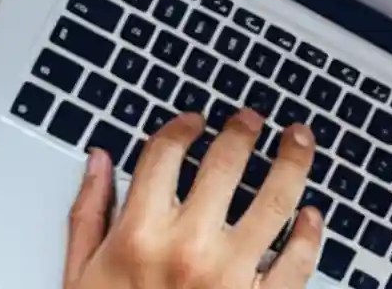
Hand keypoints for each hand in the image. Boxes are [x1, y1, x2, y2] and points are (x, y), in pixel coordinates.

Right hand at [65, 110, 323, 288]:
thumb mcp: (79, 274)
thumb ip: (89, 212)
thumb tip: (98, 161)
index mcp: (138, 235)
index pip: (165, 155)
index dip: (182, 127)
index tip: (195, 121)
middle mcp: (187, 248)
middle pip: (225, 165)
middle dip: (243, 132)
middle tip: (253, 119)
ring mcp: (231, 278)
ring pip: (275, 202)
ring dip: (292, 162)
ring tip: (299, 141)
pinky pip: (298, 262)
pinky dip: (310, 235)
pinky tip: (312, 216)